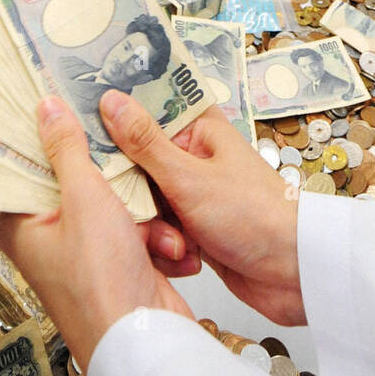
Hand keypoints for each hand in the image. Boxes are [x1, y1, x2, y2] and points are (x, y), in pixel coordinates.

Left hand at [0, 97, 196, 371]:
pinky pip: (138, 229)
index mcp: (23, 224)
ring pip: (117, 202)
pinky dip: (157, 237)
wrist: (146, 343)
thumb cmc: (102, 283)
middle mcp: (49, 239)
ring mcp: (86, 253)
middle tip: (130, 171)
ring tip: (156, 234)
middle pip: (82, 179)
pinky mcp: (118, 263)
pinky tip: (169, 252)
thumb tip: (47, 108)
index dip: (57, 136)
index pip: (32, 164)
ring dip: (146, 215)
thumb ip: (69, 149)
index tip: (76, 105)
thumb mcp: (85, 198)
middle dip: (118, 183)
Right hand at [98, 90, 304, 326]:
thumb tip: (110, 101)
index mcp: (199, 128)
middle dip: (131, 189)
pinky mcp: (193, 225)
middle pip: (136, 160)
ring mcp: (192, 192)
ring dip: (151, 224)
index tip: (80, 125)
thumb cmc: (254, 216)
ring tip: (177, 242)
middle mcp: (194, 155)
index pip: (145, 109)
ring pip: (143, 198)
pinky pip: (158, 227)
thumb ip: (145, 142)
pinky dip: (162, 243)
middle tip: (140, 208)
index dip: (113, 118)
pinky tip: (179, 256)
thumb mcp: (189, 177)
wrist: (294, 274)